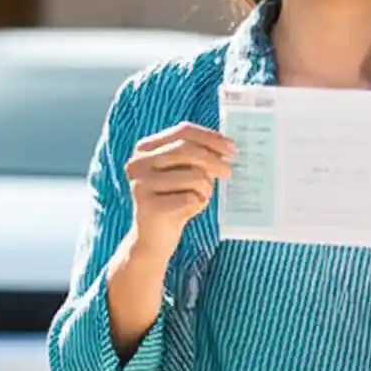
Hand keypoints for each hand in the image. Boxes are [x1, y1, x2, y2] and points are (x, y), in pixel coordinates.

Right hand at [125, 121, 234, 253]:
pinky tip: (186, 213)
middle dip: (214, 160)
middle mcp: (138, 163)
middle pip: (187, 150)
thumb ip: (199, 157)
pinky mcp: (149, 207)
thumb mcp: (184, 173)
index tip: (231, 148)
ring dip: (205, 189)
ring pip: (193, 176)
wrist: (152, 239)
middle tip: (229, 172)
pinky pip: (190, 199)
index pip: (183, 131)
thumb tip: (226, 148)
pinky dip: (196, 206)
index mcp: (145, 149)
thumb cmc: (174, 201)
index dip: (210, 137)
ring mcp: (140, 185)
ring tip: (198, 199)